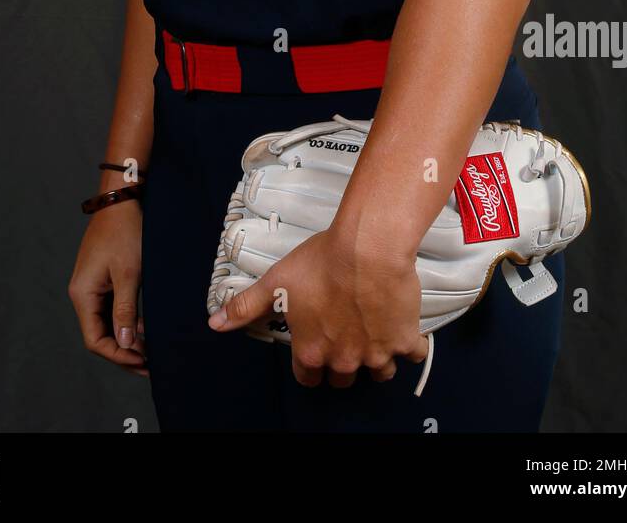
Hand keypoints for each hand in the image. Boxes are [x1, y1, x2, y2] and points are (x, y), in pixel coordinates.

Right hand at [68, 200, 148, 376]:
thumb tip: (124, 344)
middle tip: (149, 364)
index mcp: (83, 294)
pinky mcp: (103, 277)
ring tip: (150, 349)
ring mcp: (92, 285)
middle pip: (99, 334)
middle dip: (123, 351)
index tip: (143, 363)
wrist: (123, 198)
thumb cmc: (125, 232)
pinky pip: (111, 307)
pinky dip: (127, 319)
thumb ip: (125, 311)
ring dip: (126, 337)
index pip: (94, 339)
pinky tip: (144, 326)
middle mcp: (83, 292)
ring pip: (107, 322)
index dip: (118, 355)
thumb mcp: (128, 274)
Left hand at [207, 226, 428, 387]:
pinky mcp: (404, 340)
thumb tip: (214, 324)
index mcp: (311, 351)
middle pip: (342, 378)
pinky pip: (412, 354)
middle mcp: (344, 361)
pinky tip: (402, 325)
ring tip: (372, 332)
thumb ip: (245, 306)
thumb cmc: (320, 263)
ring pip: (379, 372)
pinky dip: (409, 344)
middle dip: (342, 362)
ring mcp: (376, 354)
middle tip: (344, 334)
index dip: (310, 363)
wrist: (367, 249)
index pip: (307, 377)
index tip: (315, 344)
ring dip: (375, 358)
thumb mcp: (275, 282)